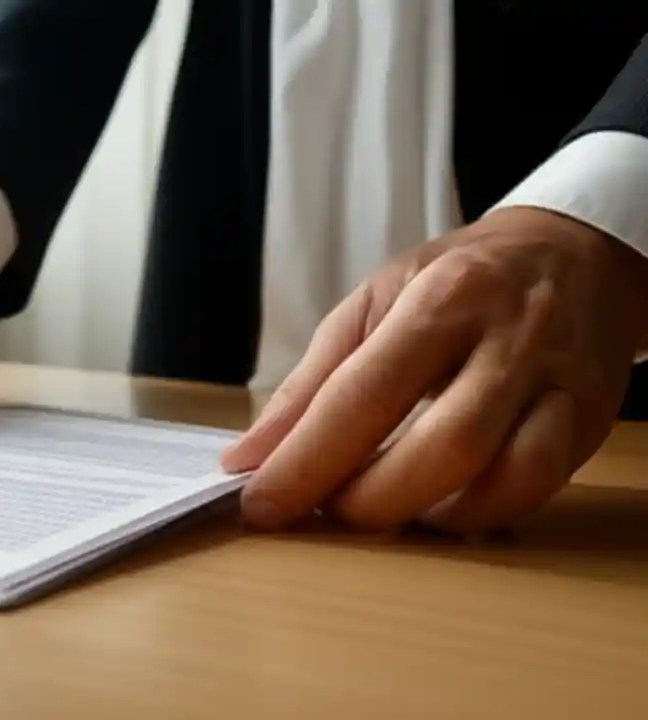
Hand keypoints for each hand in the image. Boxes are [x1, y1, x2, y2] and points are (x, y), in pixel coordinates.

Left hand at [221, 207, 647, 534]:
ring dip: (426, 515)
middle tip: (322, 509)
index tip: (259, 503)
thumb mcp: (372, 305)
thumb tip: (248, 460)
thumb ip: (308, 386)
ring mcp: (558, 383)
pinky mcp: (587, 421)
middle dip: (367, 499)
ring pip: (502, 477)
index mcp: (441, 298)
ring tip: (377, 508)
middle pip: (441, 447)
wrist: (574, 252)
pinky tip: (438, 508)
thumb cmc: (455, 281)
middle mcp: (509, 339)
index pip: (363, 395)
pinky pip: (536, 488)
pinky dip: (479, 515)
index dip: (306, 462)